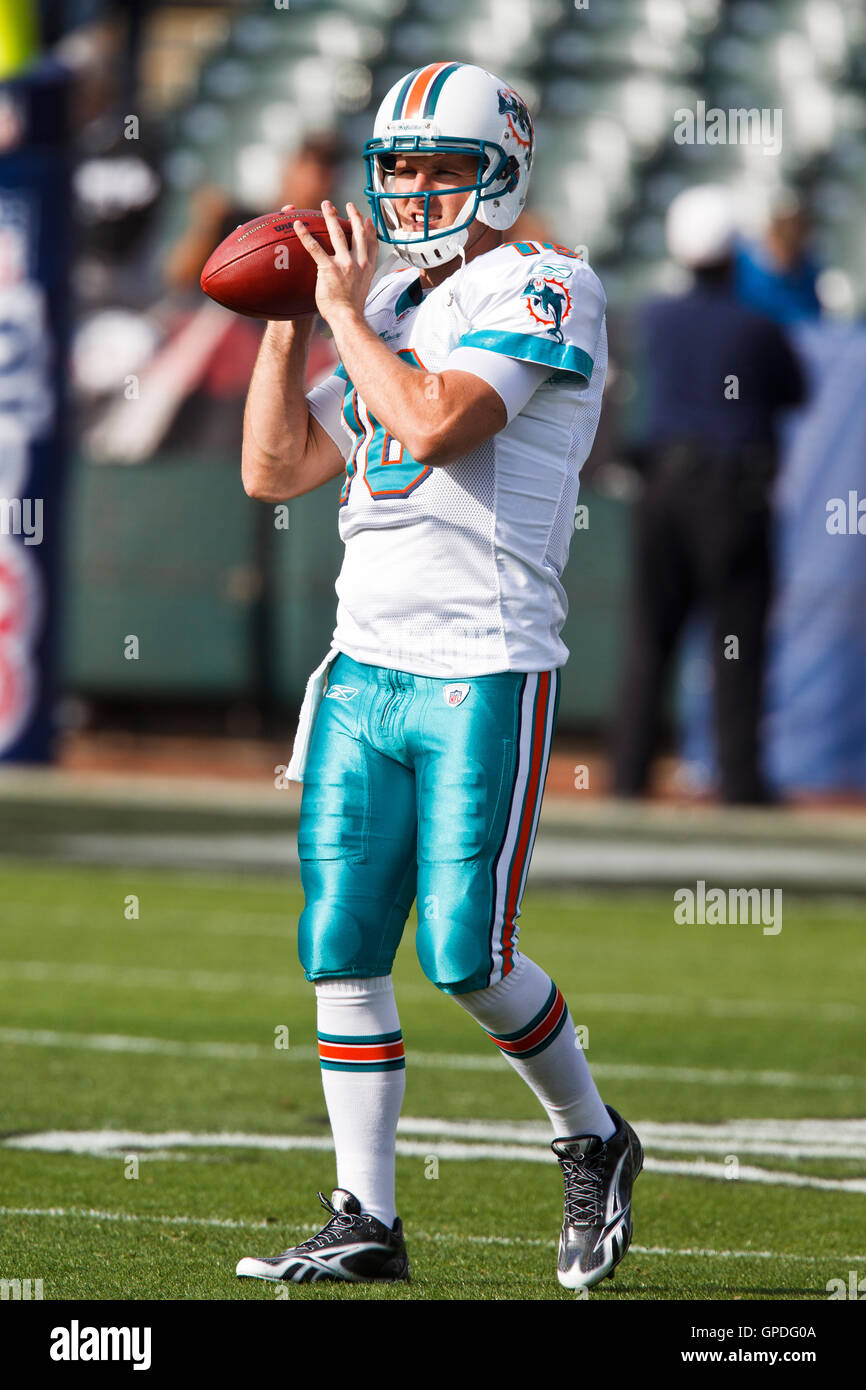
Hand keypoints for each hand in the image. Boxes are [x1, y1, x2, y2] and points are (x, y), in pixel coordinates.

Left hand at [292, 201, 377, 326]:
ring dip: (331, 217)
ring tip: (326, 205)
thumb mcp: (362, 290)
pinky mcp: (329, 269)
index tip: (368, 220)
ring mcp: (344, 264)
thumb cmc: (352, 309)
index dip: (371, 230)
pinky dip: (305, 235)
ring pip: (338, 234)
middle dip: (353, 216)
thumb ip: (360, 278)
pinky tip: (299, 225)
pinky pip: (315, 248)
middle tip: (348, 205)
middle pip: (357, 233)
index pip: (372, 243)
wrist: (348, 318)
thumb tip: (353, 276)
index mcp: (367, 268)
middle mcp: (358, 263)